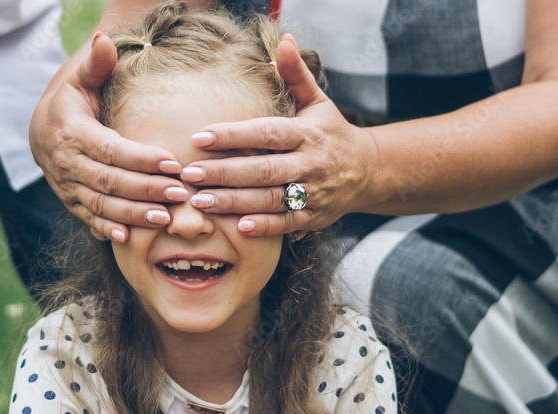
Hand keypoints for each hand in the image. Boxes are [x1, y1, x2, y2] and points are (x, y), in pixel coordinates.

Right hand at [28, 33, 187, 241]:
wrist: (40, 130)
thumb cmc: (70, 101)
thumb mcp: (79, 79)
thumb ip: (96, 63)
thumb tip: (104, 40)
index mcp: (71, 133)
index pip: (111, 151)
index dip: (141, 159)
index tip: (173, 163)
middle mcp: (67, 164)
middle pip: (110, 183)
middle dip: (146, 190)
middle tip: (180, 194)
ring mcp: (68, 188)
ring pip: (102, 206)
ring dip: (134, 215)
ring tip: (167, 219)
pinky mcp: (72, 203)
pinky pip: (89, 219)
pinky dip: (107, 230)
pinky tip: (129, 238)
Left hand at [179, 36, 379, 236]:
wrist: (368, 171)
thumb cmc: (331, 133)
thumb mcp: (317, 102)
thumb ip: (295, 75)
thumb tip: (283, 41)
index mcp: (307, 133)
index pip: (266, 133)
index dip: (233, 135)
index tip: (199, 137)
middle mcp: (311, 164)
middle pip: (263, 170)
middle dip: (224, 173)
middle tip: (188, 175)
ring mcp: (313, 192)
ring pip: (269, 199)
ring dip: (234, 202)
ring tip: (200, 202)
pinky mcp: (314, 217)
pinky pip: (287, 223)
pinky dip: (264, 226)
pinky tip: (238, 227)